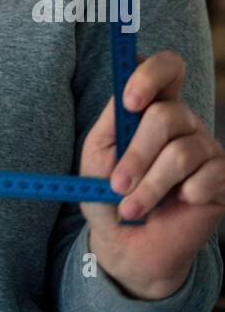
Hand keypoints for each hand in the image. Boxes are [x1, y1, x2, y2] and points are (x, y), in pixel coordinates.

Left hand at [78, 50, 224, 299]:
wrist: (128, 243)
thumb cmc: (109, 193)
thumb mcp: (98, 155)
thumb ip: (111, 123)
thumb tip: (122, 96)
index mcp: (153, 106)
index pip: (167, 68)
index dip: (151, 75)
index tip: (129, 101)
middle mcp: (184, 121)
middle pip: (167, 115)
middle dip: (137, 154)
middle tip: (118, 184)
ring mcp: (206, 148)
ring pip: (180, 153)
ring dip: (150, 186)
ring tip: (132, 208)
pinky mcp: (222, 177)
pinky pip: (205, 178)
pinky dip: (180, 197)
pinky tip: (175, 205)